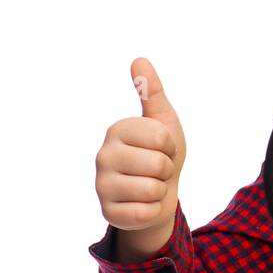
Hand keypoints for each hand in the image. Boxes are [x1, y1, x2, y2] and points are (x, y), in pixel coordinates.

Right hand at [94, 57, 186, 259]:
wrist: (157, 194)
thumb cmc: (160, 154)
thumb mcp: (163, 122)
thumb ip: (152, 93)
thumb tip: (139, 59)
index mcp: (117, 130)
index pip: (161, 138)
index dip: (170, 146)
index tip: (162, 148)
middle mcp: (102, 155)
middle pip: (158, 164)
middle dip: (167, 169)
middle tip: (156, 170)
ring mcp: (102, 186)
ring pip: (152, 189)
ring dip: (161, 191)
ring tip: (150, 185)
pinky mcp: (108, 213)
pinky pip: (146, 213)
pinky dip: (153, 211)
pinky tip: (143, 204)